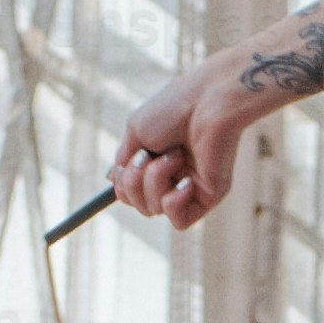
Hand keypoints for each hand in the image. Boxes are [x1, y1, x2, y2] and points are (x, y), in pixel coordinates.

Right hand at [112, 60, 256, 231]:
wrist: (211, 101)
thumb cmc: (175, 108)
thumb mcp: (136, 131)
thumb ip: (123, 160)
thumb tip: (112, 181)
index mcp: (155, 160)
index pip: (128, 191)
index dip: (123, 181)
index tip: (133, 156)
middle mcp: (172, 176)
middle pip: (136, 203)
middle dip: (133, 180)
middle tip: (149, 155)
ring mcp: (190, 188)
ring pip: (153, 210)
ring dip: (155, 180)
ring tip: (175, 155)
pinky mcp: (208, 196)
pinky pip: (179, 221)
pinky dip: (174, 202)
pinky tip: (186, 181)